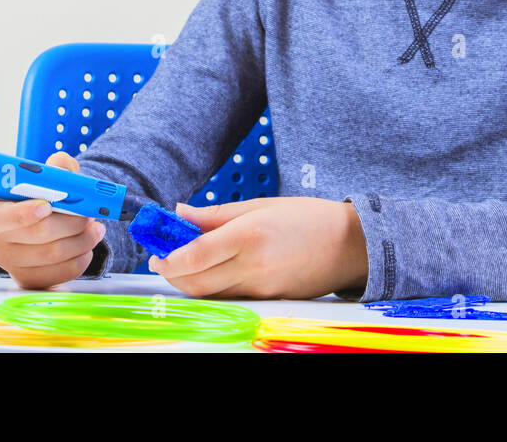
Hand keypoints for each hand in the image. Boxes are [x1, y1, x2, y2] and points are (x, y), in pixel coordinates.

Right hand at [0, 151, 105, 289]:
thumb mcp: (44, 177)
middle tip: (89, 213)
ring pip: (53, 255)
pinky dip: (80, 259)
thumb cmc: (37, 197)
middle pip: (37, 235)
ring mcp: (11, 263)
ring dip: (82, 240)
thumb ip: (55, 168)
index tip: (48, 205)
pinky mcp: (28, 279)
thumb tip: (62, 165)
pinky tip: (86, 246)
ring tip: (94, 228)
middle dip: (70, 222)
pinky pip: (60, 274)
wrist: (38, 223)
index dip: (24, 213)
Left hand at [147, 197, 367, 299]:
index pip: (197, 254)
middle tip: (162, 258)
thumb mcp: (260, 205)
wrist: (349, 245)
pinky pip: (230, 298)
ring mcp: (261, 288)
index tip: (157, 250)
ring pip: (210, 294)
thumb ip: (215, 214)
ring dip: (189, 281)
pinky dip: (213, 288)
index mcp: (250, 235)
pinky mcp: (268, 300)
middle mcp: (253, 266)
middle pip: (197, 282)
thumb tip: (180, 212)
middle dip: (172, 273)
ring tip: (183, 262)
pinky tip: (211, 271)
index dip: (170, 256)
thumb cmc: (307, 218)